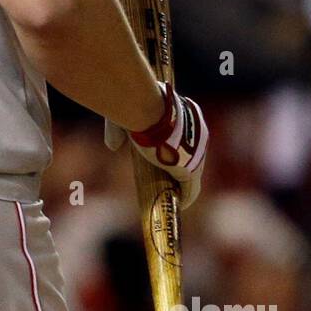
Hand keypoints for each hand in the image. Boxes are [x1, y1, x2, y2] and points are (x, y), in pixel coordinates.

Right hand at [104, 82, 207, 207]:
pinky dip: (185, 198)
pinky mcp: (191, 170)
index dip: (174, 150)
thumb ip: (117, 132)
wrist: (148, 109)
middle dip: (179, 168)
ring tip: (171, 195)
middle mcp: (198, 134)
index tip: (163, 159)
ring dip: (182, 184)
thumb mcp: (125, 117)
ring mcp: (197, 154)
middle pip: (191, 157)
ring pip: (192, 174)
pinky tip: (179, 204)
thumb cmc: (138, 106)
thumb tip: (113, 147)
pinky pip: (191, 189)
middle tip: (166, 178)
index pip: (184, 137)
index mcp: (187, 116)